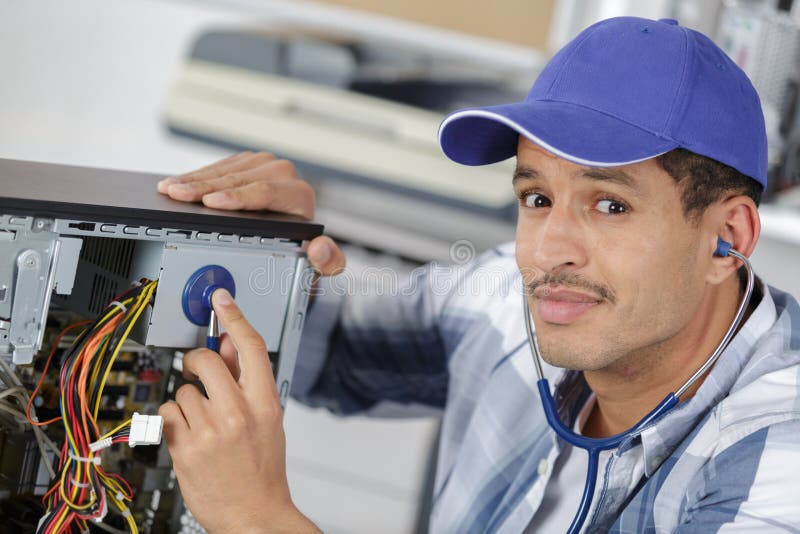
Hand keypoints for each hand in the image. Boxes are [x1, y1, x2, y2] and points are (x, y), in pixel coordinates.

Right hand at [158, 151, 344, 275]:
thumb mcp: (321, 265)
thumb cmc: (305, 252)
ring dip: (195, 179)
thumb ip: (329, 262)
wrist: (296, 237)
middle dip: (203, 187)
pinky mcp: (248, 163)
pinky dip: (197, 176)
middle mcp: (284, 174)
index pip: (264, 191)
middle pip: (238, 179)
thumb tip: (320, 248)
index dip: (236, 197)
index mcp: (300, 195)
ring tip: (170, 188)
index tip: (211, 202)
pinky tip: (178, 183)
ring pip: (225, 170)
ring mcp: (264, 165)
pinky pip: (219, 166)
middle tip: (176, 193)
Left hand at [159, 289, 319, 533]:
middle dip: (197, 361)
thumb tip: (228, 346)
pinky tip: (187, 435)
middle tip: (198, 372)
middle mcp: (238, 413)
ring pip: (182, 390)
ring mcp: (209, 430)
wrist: (254, 515)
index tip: (222, 299)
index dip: (235, 317)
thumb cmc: (263, 470)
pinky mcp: (184, 447)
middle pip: (206, 358)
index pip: (251, 347)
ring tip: (202, 423)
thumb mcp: (268, 421)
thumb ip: (247, 382)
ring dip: (187, 401)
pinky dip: (172, 421)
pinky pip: (167, 413)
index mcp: (265, 403)